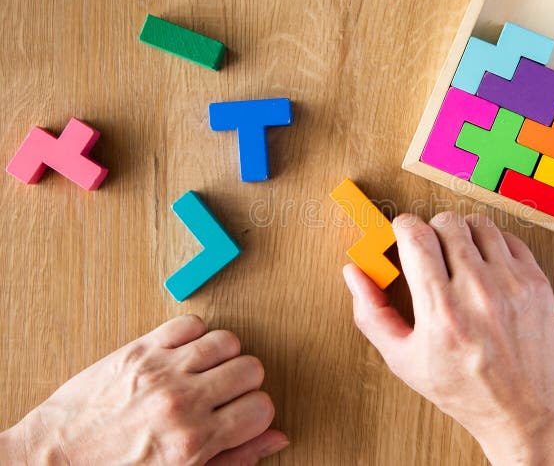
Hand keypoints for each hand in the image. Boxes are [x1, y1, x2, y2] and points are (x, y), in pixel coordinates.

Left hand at [0, 315, 287, 464]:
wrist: (55, 461)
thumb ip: (234, 460)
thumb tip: (276, 439)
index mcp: (194, 442)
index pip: (261, 408)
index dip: (257, 413)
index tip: (244, 416)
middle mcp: (181, 402)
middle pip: (251, 369)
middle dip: (246, 384)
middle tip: (226, 396)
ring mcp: (161, 371)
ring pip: (227, 341)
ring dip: (224, 357)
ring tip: (207, 373)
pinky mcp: (140, 350)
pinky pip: (190, 324)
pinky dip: (196, 335)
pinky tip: (187, 355)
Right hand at [343, 212, 553, 465]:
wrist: (524, 412)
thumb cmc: (464, 390)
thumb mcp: (404, 360)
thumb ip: (372, 313)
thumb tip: (354, 272)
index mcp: (441, 312)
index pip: (416, 236)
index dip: (402, 227)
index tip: (401, 233)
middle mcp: (479, 293)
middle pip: (447, 223)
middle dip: (431, 230)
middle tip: (430, 251)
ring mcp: (513, 286)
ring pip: (479, 224)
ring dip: (463, 233)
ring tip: (458, 257)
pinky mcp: (537, 284)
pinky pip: (510, 239)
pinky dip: (493, 245)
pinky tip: (486, 266)